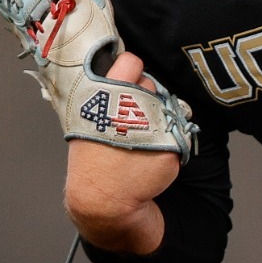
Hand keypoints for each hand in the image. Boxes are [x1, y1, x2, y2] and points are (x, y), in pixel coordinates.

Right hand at [63, 52, 179, 253]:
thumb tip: (127, 77)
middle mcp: (131, 105)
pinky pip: (174, 135)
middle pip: (150, 84)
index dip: (132, 70)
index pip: (131, 62)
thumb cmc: (92, 161)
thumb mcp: (86, 122)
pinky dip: (166, 144)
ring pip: (165, 107)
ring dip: (156, 118)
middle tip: (130, 118)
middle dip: (145, 97)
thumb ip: (106, 96)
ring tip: (137, 139)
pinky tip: (147, 157)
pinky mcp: (171, 146)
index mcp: (106, 96)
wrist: (103, 200)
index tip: (129, 80)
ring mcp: (152, 124)